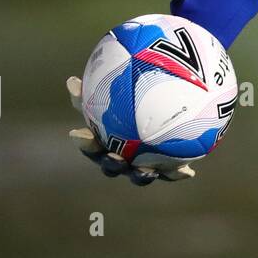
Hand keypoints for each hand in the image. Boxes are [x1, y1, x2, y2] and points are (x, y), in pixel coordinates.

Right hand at [66, 76, 195, 185]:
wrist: (163, 109)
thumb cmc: (131, 100)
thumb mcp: (113, 93)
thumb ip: (96, 91)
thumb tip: (70, 81)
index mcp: (105, 142)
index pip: (91, 145)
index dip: (85, 143)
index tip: (79, 134)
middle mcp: (121, 158)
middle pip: (111, 166)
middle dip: (111, 164)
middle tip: (115, 155)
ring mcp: (142, 165)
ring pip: (139, 175)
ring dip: (141, 175)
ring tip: (148, 170)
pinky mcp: (165, 167)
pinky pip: (170, 173)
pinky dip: (176, 173)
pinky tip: (187, 172)